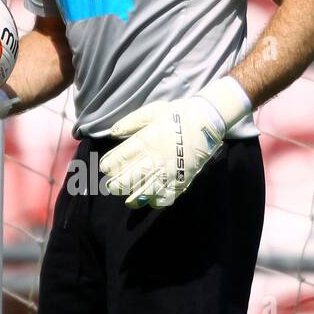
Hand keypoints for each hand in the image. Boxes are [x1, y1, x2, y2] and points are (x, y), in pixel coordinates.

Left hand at [99, 76, 251, 208]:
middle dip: (114, 186)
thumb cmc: (177, 114)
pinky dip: (154, 201)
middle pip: (124, 182)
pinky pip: (162, 199)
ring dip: (131, 198)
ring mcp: (167, 173)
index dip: (107, 167)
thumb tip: (112, 132)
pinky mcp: (180, 181)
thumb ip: (130, 122)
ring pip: (141, 195)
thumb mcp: (151, 112)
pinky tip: (150, 198)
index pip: (116, 161)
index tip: (106, 168)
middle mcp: (153, 160)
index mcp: (143, 142)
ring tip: (128, 198)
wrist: (207, 121)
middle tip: (112, 185)